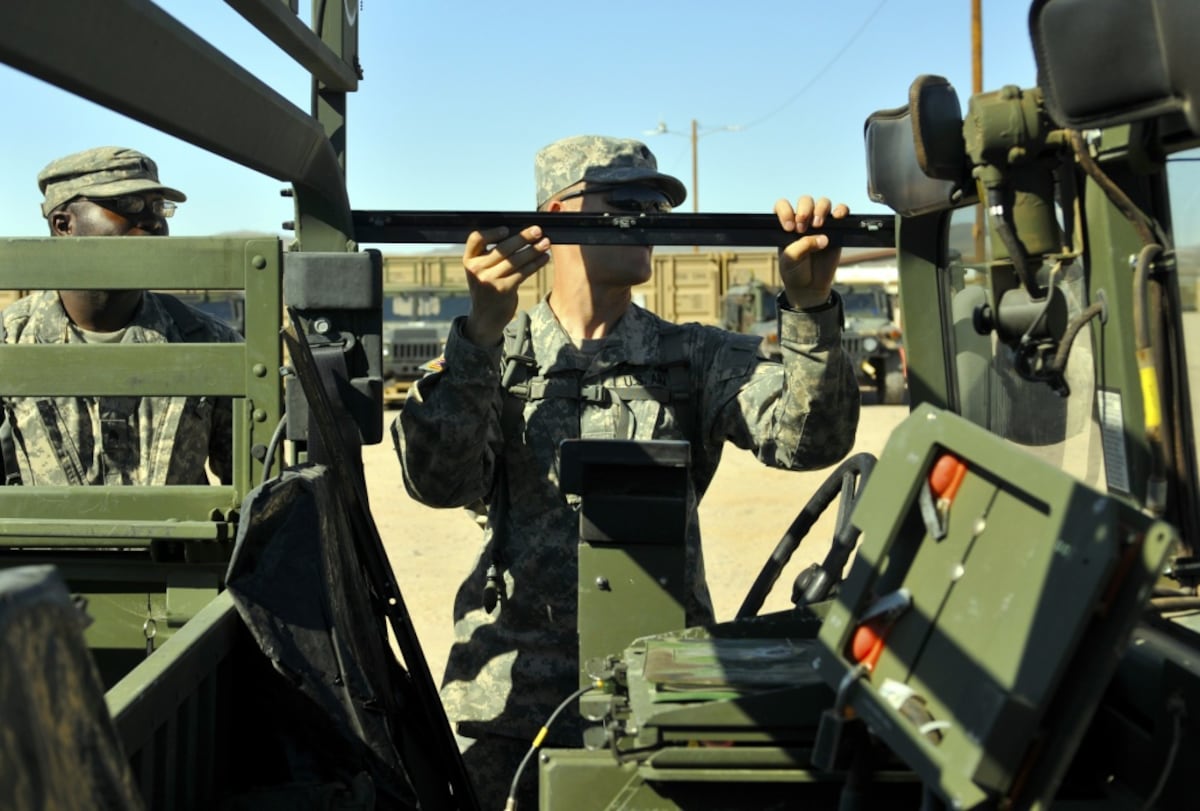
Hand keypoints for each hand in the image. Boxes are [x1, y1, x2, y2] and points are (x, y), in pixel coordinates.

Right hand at [461, 225, 550, 345]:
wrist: (485, 317)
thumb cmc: (487, 287)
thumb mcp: (480, 270)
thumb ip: (490, 254)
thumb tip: (520, 233)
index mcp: (469, 259)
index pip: (476, 238)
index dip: (492, 232)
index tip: (507, 229)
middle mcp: (476, 269)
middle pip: (502, 248)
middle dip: (523, 238)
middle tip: (538, 230)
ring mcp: (489, 280)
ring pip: (516, 260)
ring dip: (534, 250)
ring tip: (546, 243)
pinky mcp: (503, 290)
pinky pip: (523, 272)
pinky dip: (535, 264)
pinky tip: (544, 258)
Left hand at [774, 196, 849, 308]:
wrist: (810, 287)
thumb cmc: (794, 272)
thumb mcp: (790, 260)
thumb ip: (802, 247)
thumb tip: (823, 238)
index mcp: (787, 224)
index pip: (783, 205)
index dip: (785, 211)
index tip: (789, 227)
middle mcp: (804, 220)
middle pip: (805, 201)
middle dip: (804, 211)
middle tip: (801, 228)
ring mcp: (821, 224)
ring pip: (823, 203)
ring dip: (821, 209)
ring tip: (818, 225)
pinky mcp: (837, 230)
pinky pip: (842, 212)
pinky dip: (841, 210)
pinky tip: (838, 217)